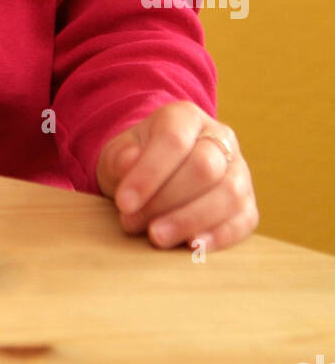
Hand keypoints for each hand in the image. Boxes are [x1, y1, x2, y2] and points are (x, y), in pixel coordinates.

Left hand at [95, 101, 258, 252]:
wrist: (155, 175)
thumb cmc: (134, 163)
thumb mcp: (117, 155)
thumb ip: (119, 158)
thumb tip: (129, 162)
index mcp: (185, 117)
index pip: (173, 139)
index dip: (149, 173)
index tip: (123, 203)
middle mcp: (219, 138)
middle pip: (204, 167)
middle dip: (166, 200)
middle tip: (132, 223)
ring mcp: (238, 170)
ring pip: (229, 194)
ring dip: (190, 220)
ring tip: (157, 237)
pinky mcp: (247, 203)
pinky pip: (244, 220)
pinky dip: (219, 236)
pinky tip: (192, 246)